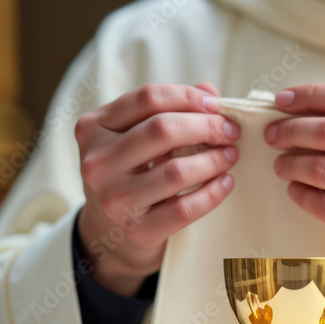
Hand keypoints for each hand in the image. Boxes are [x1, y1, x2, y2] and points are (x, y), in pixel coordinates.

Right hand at [74, 82, 240, 295]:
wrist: (112, 231)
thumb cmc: (130, 173)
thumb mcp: (136, 137)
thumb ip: (169, 110)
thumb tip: (209, 91)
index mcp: (94, 128)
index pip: (148, 98)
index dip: (189, 97)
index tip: (217, 106)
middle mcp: (98, 162)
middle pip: (164, 130)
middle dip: (207, 127)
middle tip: (231, 132)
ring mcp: (115, 199)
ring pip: (177, 171)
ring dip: (214, 160)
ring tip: (230, 156)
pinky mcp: (137, 229)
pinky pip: (185, 208)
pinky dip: (213, 193)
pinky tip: (226, 182)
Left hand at [267, 83, 324, 317]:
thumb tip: (313, 111)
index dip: (307, 95)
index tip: (282, 99)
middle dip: (289, 129)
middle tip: (274, 134)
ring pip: (319, 167)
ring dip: (290, 163)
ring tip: (281, 164)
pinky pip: (320, 203)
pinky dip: (300, 193)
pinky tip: (296, 189)